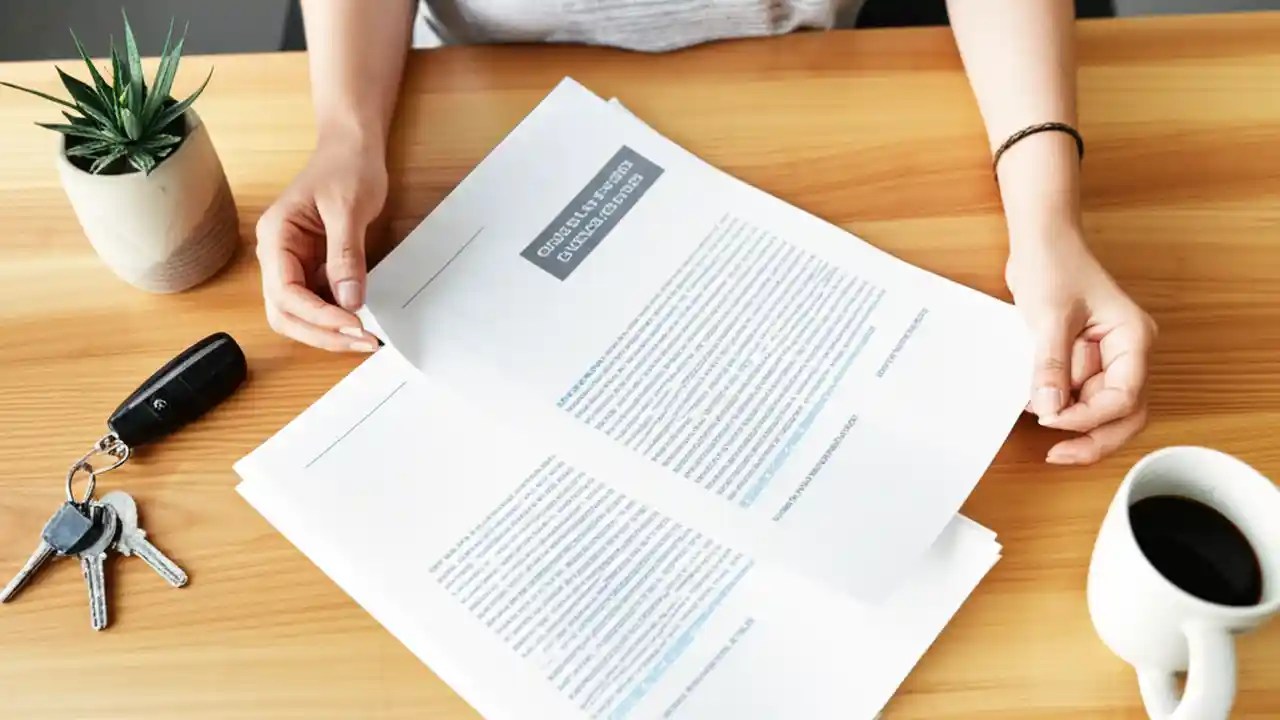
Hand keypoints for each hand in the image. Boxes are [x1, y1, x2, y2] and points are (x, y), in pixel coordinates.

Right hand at [255, 134, 386, 351]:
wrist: (353, 147)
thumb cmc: (346, 167)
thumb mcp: (348, 208)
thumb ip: (346, 255)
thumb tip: (349, 300)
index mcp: (275, 237)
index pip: (286, 292)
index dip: (319, 316)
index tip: (353, 326)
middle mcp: (277, 255)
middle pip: (285, 313)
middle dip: (321, 333)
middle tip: (361, 342)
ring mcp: (293, 263)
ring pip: (300, 314)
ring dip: (329, 331)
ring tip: (365, 337)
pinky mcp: (312, 267)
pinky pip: (319, 302)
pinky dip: (337, 318)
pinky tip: (361, 321)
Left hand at [1007, 228, 1156, 464]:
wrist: (1041, 242)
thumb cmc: (1054, 264)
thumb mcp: (1049, 316)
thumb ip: (1051, 364)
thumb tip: (1051, 406)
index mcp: (1134, 339)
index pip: (1124, 397)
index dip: (1089, 416)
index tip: (1051, 417)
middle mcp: (1128, 353)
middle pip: (1125, 415)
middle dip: (1093, 438)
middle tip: (1057, 454)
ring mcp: (1109, 358)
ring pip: (1104, 410)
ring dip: (1076, 424)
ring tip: (1040, 420)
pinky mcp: (1086, 360)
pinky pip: (1081, 394)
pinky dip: (1062, 405)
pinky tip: (1037, 404)